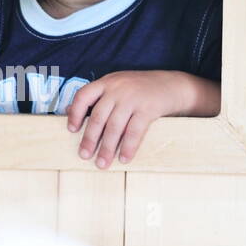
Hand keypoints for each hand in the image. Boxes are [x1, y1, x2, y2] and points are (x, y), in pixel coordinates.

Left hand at [66, 70, 197, 168]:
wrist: (173, 85)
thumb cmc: (141, 89)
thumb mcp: (118, 85)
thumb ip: (99, 97)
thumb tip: (72, 113)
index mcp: (107, 82)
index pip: (83, 96)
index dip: (75, 113)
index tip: (72, 130)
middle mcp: (118, 88)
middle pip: (98, 116)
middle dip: (90, 139)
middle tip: (84, 156)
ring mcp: (133, 98)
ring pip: (114, 127)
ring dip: (107, 148)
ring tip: (102, 163)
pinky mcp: (148, 109)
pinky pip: (134, 131)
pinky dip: (128, 147)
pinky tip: (124, 158)